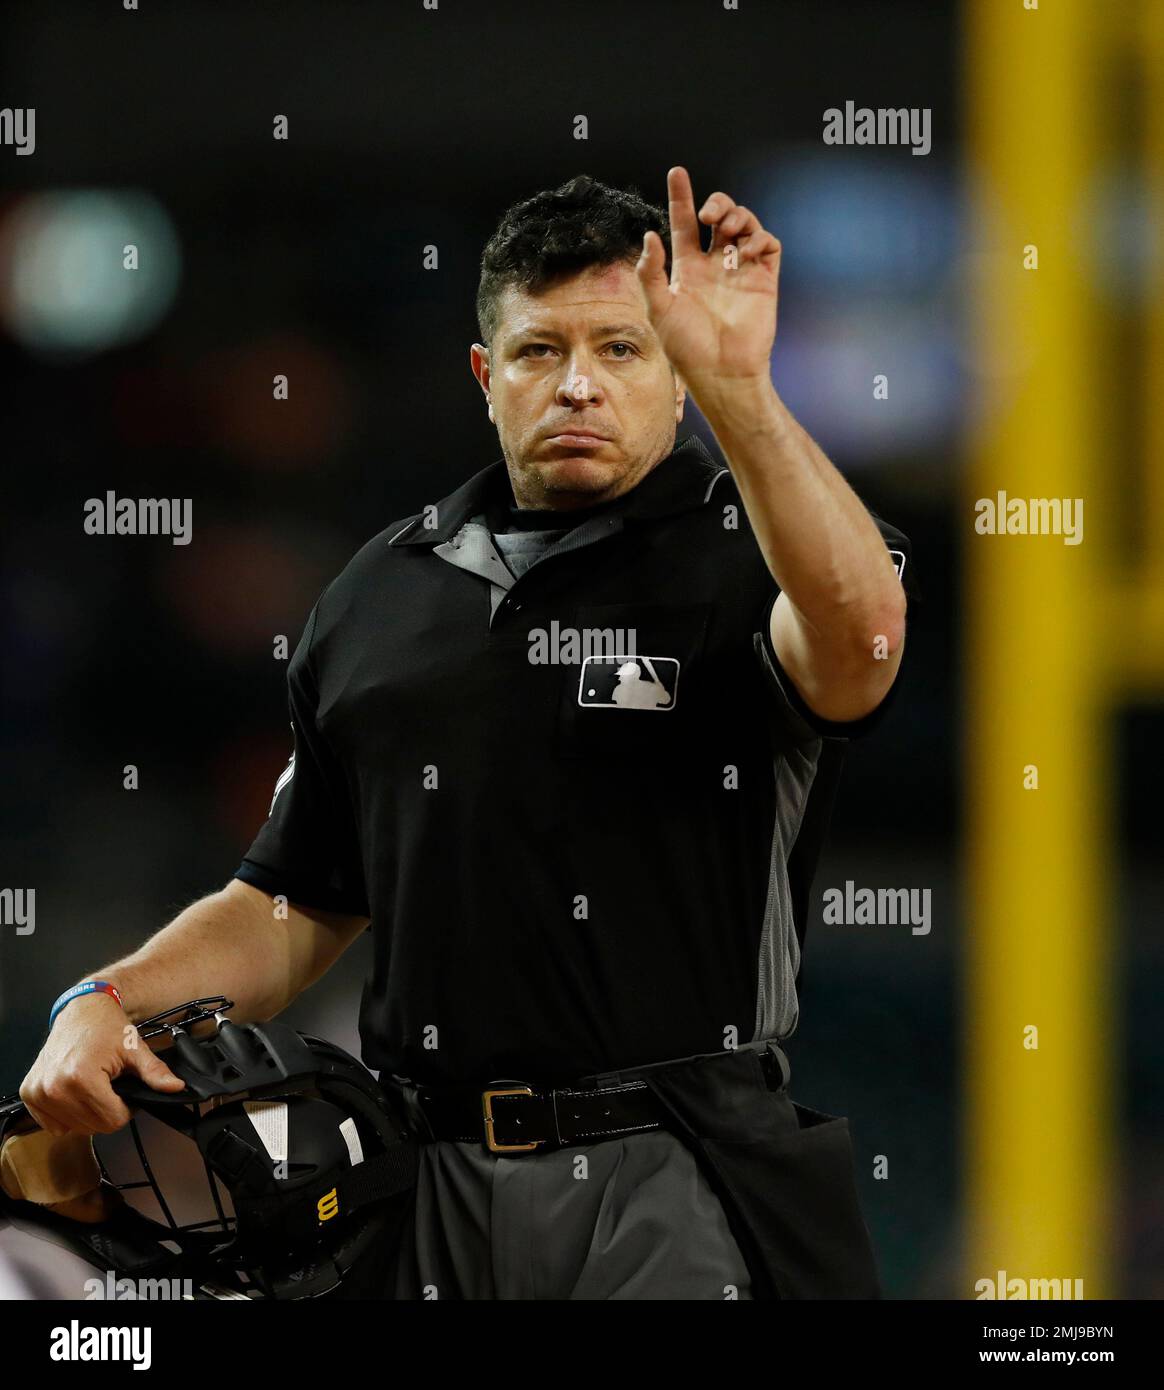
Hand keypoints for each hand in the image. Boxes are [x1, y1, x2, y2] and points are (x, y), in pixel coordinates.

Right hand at [19, 992, 185, 1135]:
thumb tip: (176, 1088)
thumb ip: (155, 1073)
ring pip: (75, 1128)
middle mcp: (55, 1087)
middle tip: (111, 1085)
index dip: (126, 1108)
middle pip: (93, 1126)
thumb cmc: (106, 1026)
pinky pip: (54, 1124)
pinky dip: (68, 1114)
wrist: (82, 1009)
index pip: (112, 1120)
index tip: (125, 1090)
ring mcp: (38, 1092)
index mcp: (80, 1077)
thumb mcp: (135, 1048)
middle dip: (108, 1110)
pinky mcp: (29, 1094)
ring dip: (88, 1112)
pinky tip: (76, 1092)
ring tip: (94, 1085)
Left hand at [636, 166, 781, 398]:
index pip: (683, 224)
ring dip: (738, 215)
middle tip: (708, 213)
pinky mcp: (764, 280)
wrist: (721, 373)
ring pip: (745, 225)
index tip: (677, 172)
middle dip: (717, 203)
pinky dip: (760, 237)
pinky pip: (768, 245)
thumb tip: (649, 237)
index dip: (681, 197)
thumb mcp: (658, 310)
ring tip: (727, 227)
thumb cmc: (687, 349)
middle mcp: (714, 266)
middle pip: (719, 217)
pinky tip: (747, 249)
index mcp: (687, 270)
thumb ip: (650, 273)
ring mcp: (741, 271)